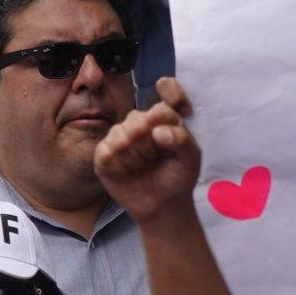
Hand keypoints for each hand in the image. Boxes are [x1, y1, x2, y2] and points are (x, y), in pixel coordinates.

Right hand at [94, 78, 201, 227]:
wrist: (163, 204)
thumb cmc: (177, 176)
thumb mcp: (191, 159)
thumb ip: (182, 140)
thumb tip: (158, 132)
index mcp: (164, 117)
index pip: (167, 90)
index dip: (172, 93)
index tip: (183, 108)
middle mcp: (140, 121)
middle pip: (140, 119)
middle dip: (151, 144)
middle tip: (157, 158)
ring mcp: (120, 135)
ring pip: (122, 135)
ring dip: (136, 157)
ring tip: (143, 166)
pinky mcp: (104, 153)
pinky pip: (108, 152)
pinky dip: (121, 166)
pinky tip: (128, 172)